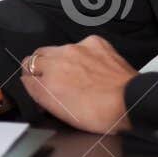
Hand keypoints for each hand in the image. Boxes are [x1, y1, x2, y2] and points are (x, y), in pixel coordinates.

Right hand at [20, 36, 136, 133]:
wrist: (130, 102)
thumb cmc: (99, 112)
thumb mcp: (59, 111)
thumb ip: (37, 91)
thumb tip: (28, 80)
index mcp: (46, 77)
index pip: (27, 68)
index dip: (32, 78)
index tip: (38, 84)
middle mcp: (58, 58)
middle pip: (39, 55)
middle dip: (43, 66)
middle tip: (55, 82)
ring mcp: (77, 49)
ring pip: (60, 50)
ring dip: (63, 61)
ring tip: (77, 78)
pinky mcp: (95, 44)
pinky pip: (82, 45)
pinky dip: (84, 55)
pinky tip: (92, 69)